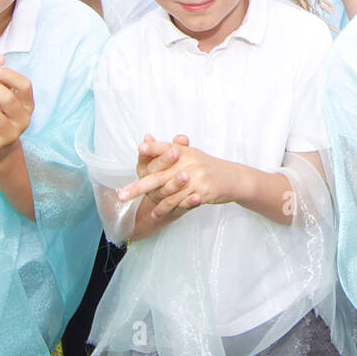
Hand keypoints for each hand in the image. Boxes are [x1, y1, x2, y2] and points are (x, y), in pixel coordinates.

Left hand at [118, 140, 244, 219]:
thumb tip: (145, 142)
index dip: (153, 148)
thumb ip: (169, 150)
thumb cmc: (207, 167)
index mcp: (185, 152)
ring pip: (168, 193)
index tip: (140, 149)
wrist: (234, 179)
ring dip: (152, 203)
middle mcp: (189, 163)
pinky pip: (180, 203)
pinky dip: (167, 209)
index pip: (166, 148)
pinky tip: (156, 214)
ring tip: (139, 210)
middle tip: (122, 195)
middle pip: (160, 174)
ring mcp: (196, 178)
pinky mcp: (202, 192)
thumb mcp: (190, 155)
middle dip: (139, 186)